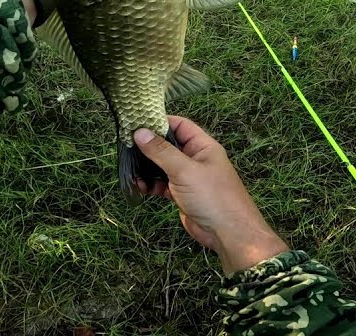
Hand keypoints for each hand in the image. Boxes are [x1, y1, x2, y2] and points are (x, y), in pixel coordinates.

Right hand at [135, 116, 289, 274]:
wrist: (228, 233)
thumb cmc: (212, 196)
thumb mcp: (184, 170)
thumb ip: (161, 151)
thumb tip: (140, 132)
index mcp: (203, 146)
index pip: (180, 125)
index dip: (160, 122)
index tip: (137, 122)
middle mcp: (196, 158)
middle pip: (169, 145)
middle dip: (149, 147)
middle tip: (127, 147)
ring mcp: (189, 177)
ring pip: (164, 166)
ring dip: (148, 169)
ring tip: (133, 172)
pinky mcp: (183, 194)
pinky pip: (164, 184)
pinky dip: (153, 185)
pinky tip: (142, 188)